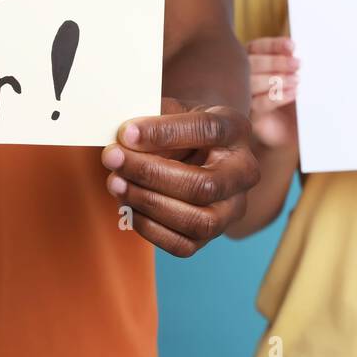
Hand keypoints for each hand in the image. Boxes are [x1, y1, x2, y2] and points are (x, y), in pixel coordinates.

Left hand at [101, 98, 258, 256]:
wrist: (199, 149)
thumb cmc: (183, 128)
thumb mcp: (174, 110)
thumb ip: (155, 119)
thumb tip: (125, 139)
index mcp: (235, 130)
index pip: (207, 130)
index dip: (164, 133)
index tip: (126, 133)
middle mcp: (244, 172)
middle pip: (204, 185)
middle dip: (150, 174)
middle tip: (113, 159)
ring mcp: (233, 208)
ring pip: (198, 221)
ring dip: (149, 203)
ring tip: (116, 183)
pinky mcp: (213, 234)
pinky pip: (183, 245)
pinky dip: (149, 228)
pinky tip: (128, 206)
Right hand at [248, 37, 298, 147]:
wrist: (291, 130)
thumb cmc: (291, 100)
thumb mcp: (293, 79)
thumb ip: (290, 64)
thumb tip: (293, 50)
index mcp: (250, 62)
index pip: (256, 48)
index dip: (273, 45)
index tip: (291, 46)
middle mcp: (242, 77)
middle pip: (251, 63)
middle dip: (275, 62)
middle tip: (297, 64)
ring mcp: (242, 97)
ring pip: (251, 83)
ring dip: (276, 79)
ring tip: (296, 80)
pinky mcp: (248, 116)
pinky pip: (257, 104)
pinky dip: (276, 97)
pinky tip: (293, 93)